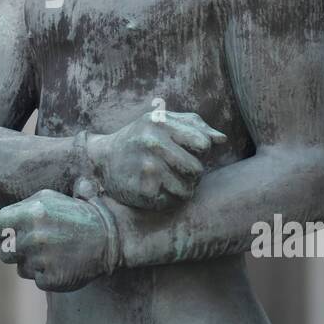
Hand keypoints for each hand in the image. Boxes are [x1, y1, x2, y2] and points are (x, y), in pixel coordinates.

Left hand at [0, 189, 112, 291]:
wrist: (109, 239)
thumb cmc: (76, 216)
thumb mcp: (49, 199)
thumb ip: (20, 207)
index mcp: (31, 213)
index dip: (1, 232)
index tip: (11, 234)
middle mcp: (34, 237)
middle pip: (2, 252)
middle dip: (13, 250)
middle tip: (32, 246)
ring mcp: (42, 260)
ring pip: (19, 268)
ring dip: (30, 263)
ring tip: (51, 253)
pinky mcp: (50, 279)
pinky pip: (36, 280)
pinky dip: (46, 274)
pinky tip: (61, 264)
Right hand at [88, 110, 225, 210]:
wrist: (102, 158)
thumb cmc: (140, 137)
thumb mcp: (162, 121)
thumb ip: (194, 125)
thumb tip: (221, 140)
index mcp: (160, 123)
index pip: (203, 144)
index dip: (200, 150)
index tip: (186, 150)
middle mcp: (153, 143)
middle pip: (197, 170)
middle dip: (191, 173)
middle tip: (177, 169)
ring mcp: (147, 168)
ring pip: (187, 190)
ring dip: (182, 188)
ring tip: (167, 180)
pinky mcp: (142, 190)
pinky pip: (172, 202)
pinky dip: (168, 199)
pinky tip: (155, 189)